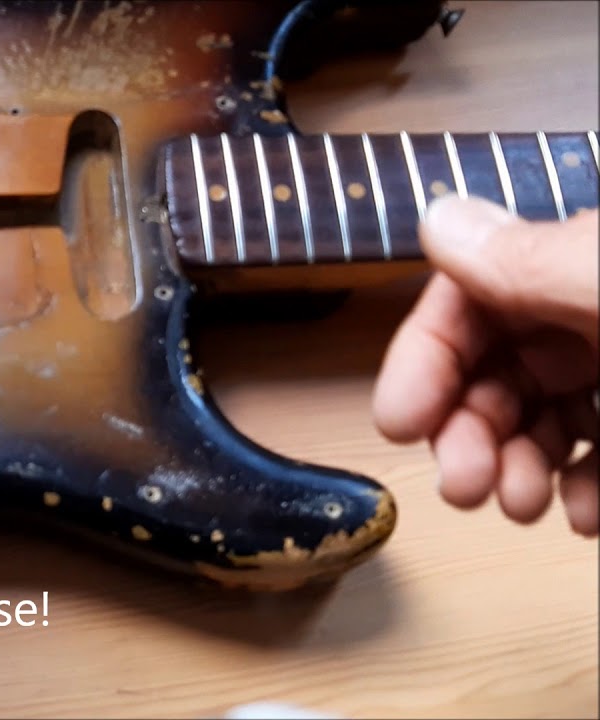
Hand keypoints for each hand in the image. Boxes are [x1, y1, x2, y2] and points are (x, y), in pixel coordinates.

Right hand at [373, 196, 598, 535]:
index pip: (477, 291)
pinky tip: (584, 513)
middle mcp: (597, 309)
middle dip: (469, 428)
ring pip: (544, 415)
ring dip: (514, 466)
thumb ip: (533, 260)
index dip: (427, 356)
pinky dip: (582, 490)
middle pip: (502, 364)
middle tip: (463, 488)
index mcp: (582, 260)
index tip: (399, 421)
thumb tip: (437, 218)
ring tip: (522, 505)